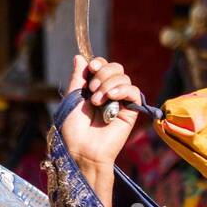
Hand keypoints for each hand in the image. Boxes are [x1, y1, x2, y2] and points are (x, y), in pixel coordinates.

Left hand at [60, 56, 142, 206]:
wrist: (82, 149)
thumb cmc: (73, 128)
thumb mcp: (72, 98)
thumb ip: (78, 78)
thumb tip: (80, 57)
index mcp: (93, 89)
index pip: (102, 66)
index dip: (99, 63)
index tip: (92, 67)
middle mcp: (108, 93)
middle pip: (115, 68)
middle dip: (103, 73)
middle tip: (92, 88)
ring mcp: (120, 101)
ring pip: (124, 77)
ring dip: (108, 84)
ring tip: (97, 100)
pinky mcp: (131, 111)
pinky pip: (134, 91)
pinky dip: (122, 89)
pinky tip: (111, 97)